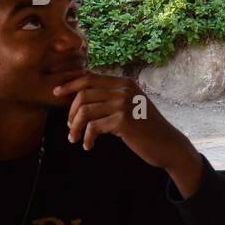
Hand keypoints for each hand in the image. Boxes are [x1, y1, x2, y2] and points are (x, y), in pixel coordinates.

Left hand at [52, 73, 202, 194]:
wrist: (167, 145)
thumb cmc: (146, 128)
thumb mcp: (131, 106)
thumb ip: (112, 98)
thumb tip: (81, 96)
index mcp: (125, 83)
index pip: (89, 78)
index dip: (70, 84)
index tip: (56, 93)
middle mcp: (125, 90)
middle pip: (84, 94)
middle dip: (71, 111)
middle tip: (69, 127)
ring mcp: (124, 105)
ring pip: (85, 111)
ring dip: (75, 127)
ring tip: (75, 138)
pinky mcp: (123, 122)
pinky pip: (93, 128)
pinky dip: (87, 138)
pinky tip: (88, 146)